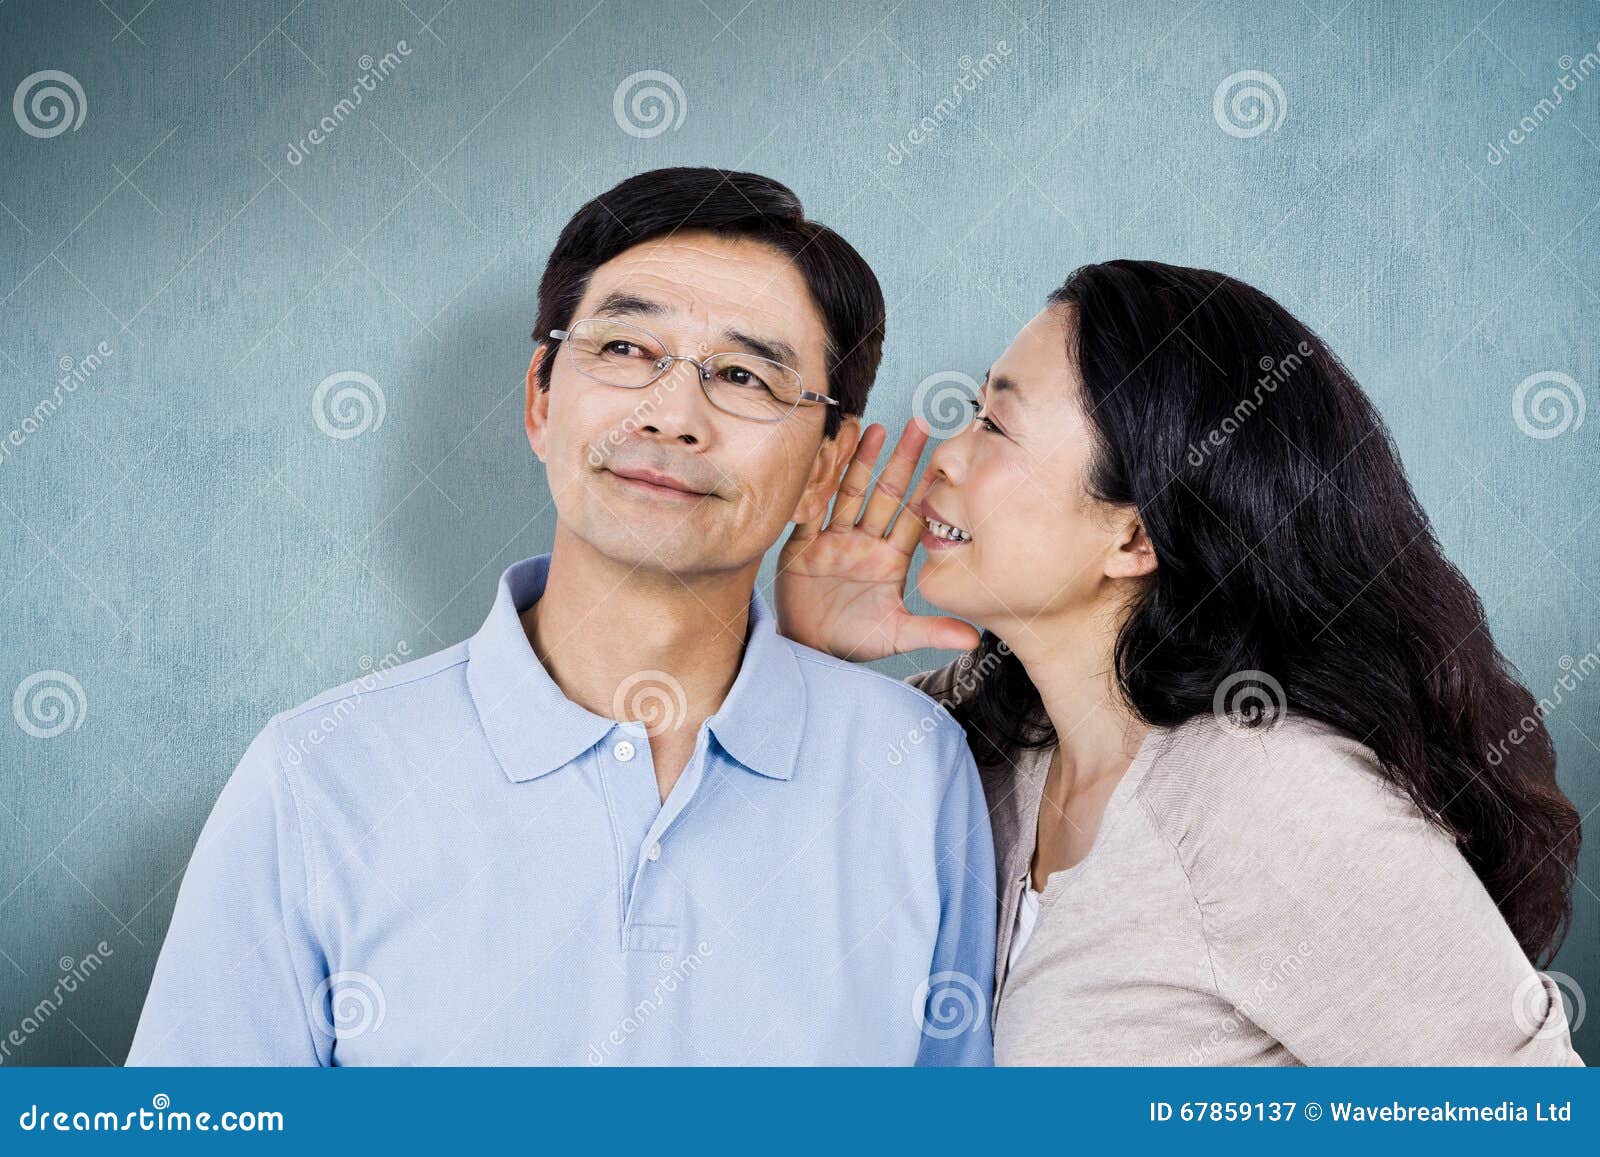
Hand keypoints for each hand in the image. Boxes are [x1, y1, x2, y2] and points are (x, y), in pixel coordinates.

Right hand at [776, 417, 982, 661]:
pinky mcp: (803, 546)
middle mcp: (865, 542)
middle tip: (919, 424)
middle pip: (885, 494)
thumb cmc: (853, 642)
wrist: (807, 651)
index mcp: (890, 559)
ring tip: (873, 427)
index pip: (914, 517)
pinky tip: (824, 455)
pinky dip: (816, 484)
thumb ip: (932, 631)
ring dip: (860, 461)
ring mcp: (834, 540)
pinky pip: (810, 510)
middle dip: (901, 460)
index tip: (946, 461)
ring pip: (848, 492)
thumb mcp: (895, 635)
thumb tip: (975, 640)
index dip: (928, 488)